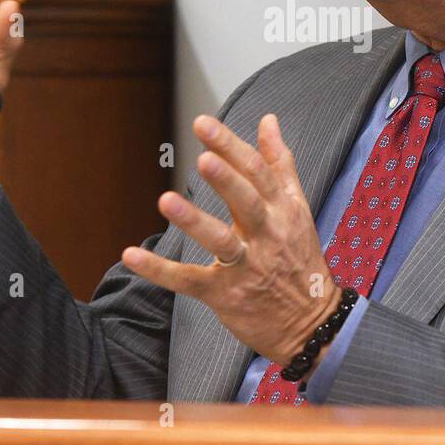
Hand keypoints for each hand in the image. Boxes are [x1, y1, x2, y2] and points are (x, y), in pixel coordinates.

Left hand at [122, 113, 341, 370]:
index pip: (258, 172)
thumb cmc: (300, 259)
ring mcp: (246, 266)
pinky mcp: (225, 294)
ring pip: (221, 241)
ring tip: (166, 201)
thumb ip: (280, 163)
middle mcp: (267, 235)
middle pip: (246, 201)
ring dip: (194, 221)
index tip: (204, 125)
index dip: (231, 146)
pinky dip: (160, 270)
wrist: (313, 323)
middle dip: (226, 178)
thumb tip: (268, 121)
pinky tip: (132, 255)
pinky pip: (189, 280)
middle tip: (203, 157)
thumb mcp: (297, 207)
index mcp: (282, 210)